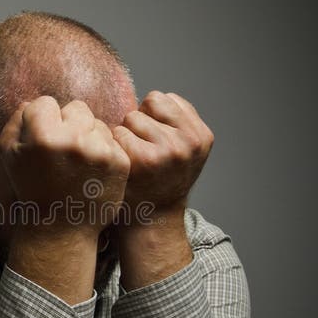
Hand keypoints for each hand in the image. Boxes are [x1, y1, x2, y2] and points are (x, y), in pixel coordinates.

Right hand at [0, 96, 130, 235]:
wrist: (60, 229)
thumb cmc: (32, 189)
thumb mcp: (9, 156)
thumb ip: (16, 122)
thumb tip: (32, 102)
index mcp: (44, 137)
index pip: (46, 103)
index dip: (42, 120)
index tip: (43, 141)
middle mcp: (74, 140)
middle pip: (76, 107)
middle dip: (69, 124)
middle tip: (63, 151)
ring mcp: (100, 151)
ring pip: (97, 123)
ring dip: (89, 136)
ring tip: (78, 164)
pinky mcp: (120, 162)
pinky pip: (112, 140)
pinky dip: (104, 152)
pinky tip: (92, 172)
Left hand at [112, 90, 213, 214]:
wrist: (151, 219)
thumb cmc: (161, 179)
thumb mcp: (185, 150)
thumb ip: (176, 121)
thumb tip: (150, 98)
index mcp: (202, 136)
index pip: (167, 98)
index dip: (155, 116)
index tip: (157, 139)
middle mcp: (189, 142)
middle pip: (150, 102)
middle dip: (142, 121)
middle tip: (144, 149)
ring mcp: (168, 150)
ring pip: (132, 116)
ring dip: (127, 133)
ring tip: (135, 157)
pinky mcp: (143, 159)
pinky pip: (118, 133)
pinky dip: (116, 146)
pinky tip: (124, 164)